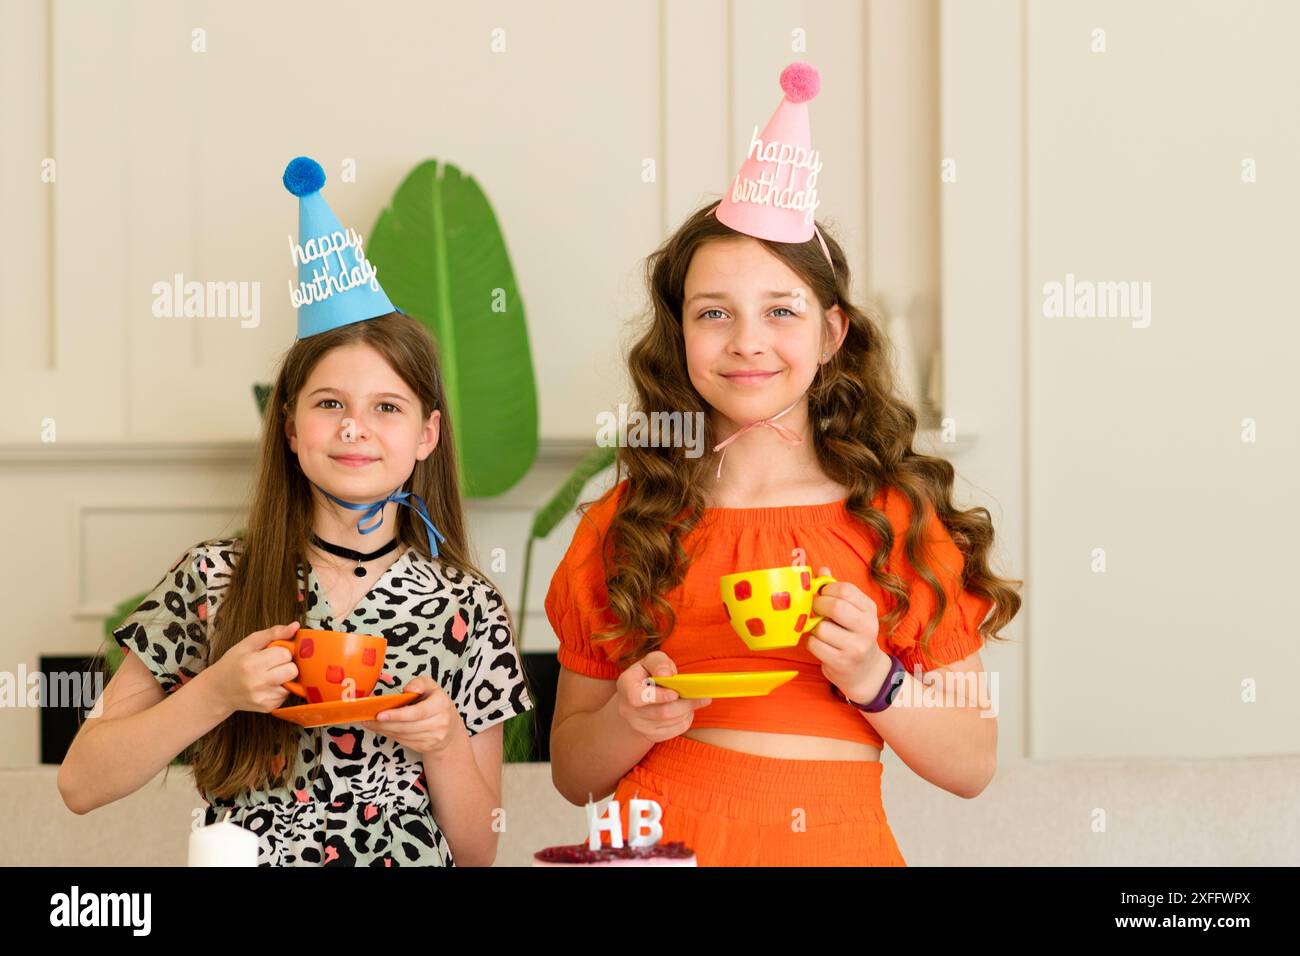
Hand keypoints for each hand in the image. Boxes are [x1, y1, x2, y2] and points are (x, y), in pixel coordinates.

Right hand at [205, 621, 300, 713]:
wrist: (218, 690)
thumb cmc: (233, 663)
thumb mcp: (248, 643)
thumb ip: (274, 633)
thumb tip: (295, 626)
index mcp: (252, 664)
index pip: (286, 654)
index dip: (282, 651)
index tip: (272, 653)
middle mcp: (257, 683)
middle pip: (293, 670)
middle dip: (286, 665)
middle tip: (273, 664)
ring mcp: (263, 697)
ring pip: (292, 684)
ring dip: (285, 678)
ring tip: (269, 675)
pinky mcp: (268, 707)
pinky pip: (286, 696)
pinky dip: (280, 689)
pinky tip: (267, 686)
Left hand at [356, 675, 461, 756]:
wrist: (450, 729)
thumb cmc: (436, 704)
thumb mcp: (431, 687)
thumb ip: (419, 683)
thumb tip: (407, 690)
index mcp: (441, 704)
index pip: (418, 712)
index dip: (398, 715)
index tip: (380, 714)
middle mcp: (440, 723)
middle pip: (407, 726)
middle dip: (384, 724)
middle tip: (367, 719)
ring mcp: (433, 737)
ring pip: (402, 735)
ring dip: (383, 730)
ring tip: (370, 723)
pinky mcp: (425, 746)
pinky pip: (403, 741)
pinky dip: (390, 735)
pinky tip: (382, 729)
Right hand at [614, 650, 711, 742]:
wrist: (636, 696)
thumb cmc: (646, 674)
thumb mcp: (650, 661)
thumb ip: (659, 663)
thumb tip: (667, 675)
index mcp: (625, 686)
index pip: (637, 698)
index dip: (658, 697)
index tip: (676, 693)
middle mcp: (627, 709)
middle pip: (660, 713)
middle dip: (685, 705)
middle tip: (703, 698)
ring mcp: (638, 725)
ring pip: (669, 723)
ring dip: (687, 712)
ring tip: (696, 701)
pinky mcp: (649, 735)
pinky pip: (672, 732)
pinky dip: (685, 721)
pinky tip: (688, 711)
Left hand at [806, 566, 891, 702]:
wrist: (866, 672)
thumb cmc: (853, 635)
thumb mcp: (853, 611)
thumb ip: (837, 591)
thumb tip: (822, 569)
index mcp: (870, 610)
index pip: (845, 589)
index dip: (827, 589)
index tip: (822, 595)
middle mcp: (867, 628)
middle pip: (834, 606)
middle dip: (817, 605)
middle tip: (815, 610)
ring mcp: (855, 647)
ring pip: (821, 627)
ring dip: (814, 627)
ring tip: (821, 631)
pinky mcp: (841, 662)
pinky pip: (815, 645)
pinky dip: (812, 642)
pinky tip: (821, 644)